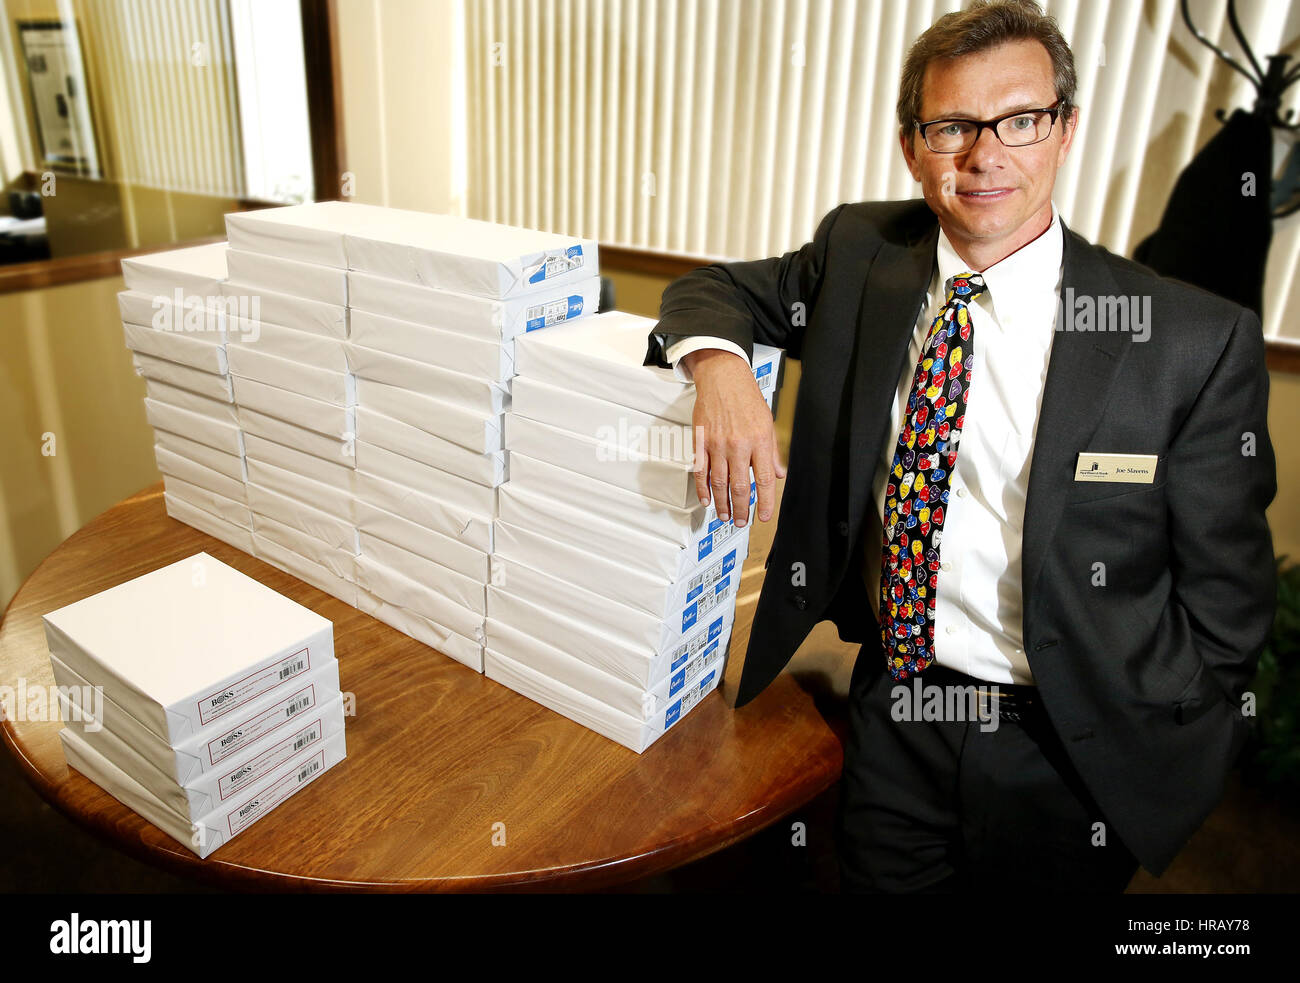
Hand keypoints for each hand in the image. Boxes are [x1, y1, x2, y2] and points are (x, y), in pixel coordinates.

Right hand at [682, 348, 785, 527]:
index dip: (764, 502)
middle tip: (742, 522)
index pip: (764, 480)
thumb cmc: (746, 398)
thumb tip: (779, 474)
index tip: (763, 516)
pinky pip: (701, 471)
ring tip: (726, 516)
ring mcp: (717, 444)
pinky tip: (706, 500)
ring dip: (722, 503)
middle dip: (742, 509)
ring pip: (719, 483)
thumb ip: (773, 452)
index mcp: (759, 441)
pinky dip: (703, 488)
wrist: (723, 377)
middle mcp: (739, 445)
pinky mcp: (701, 441)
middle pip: (739, 486)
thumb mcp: (768, 423)